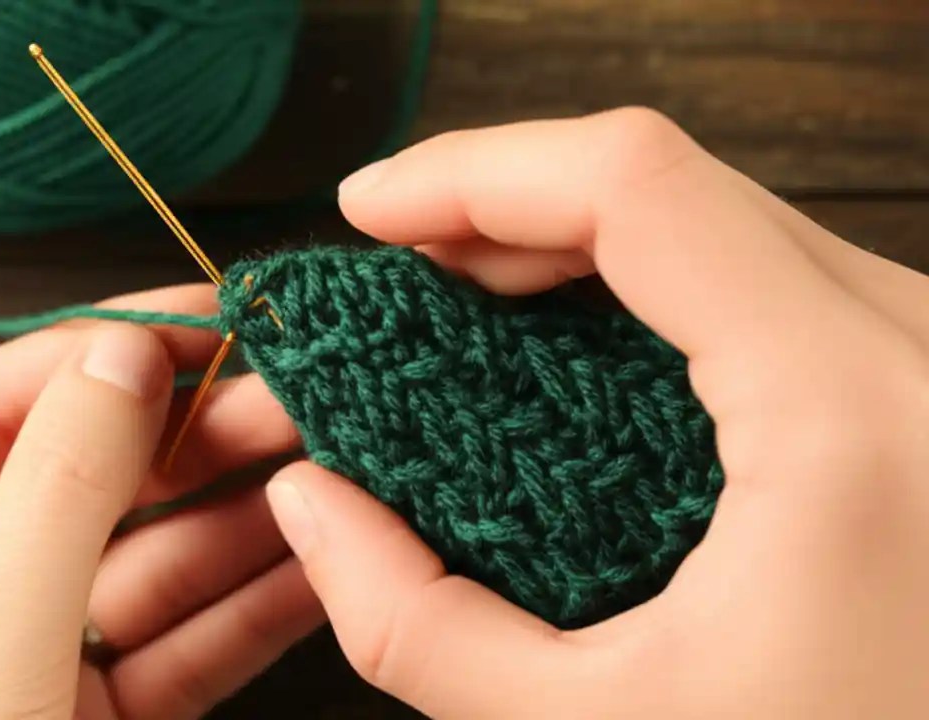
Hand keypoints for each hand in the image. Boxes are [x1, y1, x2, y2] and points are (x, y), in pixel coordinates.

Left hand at [0, 285, 322, 719]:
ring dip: (244, 510)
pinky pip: (184, 641)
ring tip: (336, 455)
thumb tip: (124, 350)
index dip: (103, 352)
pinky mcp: (99, 717)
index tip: (213, 319)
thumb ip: (59, 493)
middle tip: (301, 386)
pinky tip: (323, 558)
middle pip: (87, 475)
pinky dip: (253, 602)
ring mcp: (30, 655)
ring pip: (152, 556)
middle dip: (197, 432)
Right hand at [266, 107, 928, 717]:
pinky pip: (768, 278)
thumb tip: (315, 507)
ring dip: (575, 245)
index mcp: (848, 415)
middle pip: (671, 188)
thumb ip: (418, 630)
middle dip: (504, 210)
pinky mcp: (925, 384)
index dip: (474, 172)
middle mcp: (921, 350)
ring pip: (723, 222)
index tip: (370, 213)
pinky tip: (578, 343)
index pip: (635, 186)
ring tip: (464, 307)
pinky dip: (650, 287)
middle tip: (398, 279)